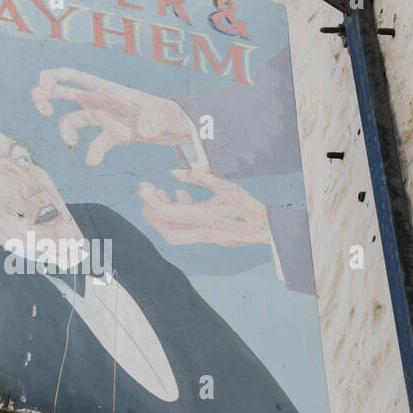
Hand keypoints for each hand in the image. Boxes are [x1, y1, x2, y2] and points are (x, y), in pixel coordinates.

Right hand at [32, 67, 189, 164]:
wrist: (178, 127)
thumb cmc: (170, 115)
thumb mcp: (162, 116)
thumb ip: (152, 122)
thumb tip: (143, 131)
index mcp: (106, 91)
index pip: (73, 76)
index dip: (53, 77)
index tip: (43, 88)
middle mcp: (100, 102)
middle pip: (63, 92)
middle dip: (44, 96)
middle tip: (43, 110)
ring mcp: (105, 118)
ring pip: (72, 120)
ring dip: (65, 131)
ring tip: (72, 143)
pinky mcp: (112, 134)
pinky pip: (94, 144)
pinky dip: (91, 152)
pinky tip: (94, 162)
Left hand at [138, 166, 271, 247]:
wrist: (267, 230)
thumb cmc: (247, 206)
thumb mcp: (225, 186)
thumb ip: (199, 177)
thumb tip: (174, 172)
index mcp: (204, 217)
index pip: (167, 212)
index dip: (150, 200)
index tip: (145, 186)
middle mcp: (201, 231)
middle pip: (164, 229)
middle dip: (151, 212)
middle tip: (149, 192)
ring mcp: (204, 239)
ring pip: (171, 234)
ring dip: (162, 217)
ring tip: (163, 194)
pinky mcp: (207, 240)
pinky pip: (184, 232)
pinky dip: (177, 217)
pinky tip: (182, 197)